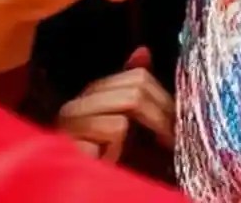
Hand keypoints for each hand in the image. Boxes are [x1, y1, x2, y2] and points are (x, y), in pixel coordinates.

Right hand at [56, 47, 174, 162]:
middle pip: (136, 88)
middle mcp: (77, 104)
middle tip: (168, 142)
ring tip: (132, 154)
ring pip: (127, 105)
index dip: (163, 100)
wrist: (83, 192)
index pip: (139, 77)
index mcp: (92, 96)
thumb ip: (139, 94)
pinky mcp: (66, 139)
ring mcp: (68, 121)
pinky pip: (114, 128)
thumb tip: (143, 51)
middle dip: (160, 116)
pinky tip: (108, 162)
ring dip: (140, 135)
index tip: (174, 125)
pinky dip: (121, 149)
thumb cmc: (112, 168)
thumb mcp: (133, 128)